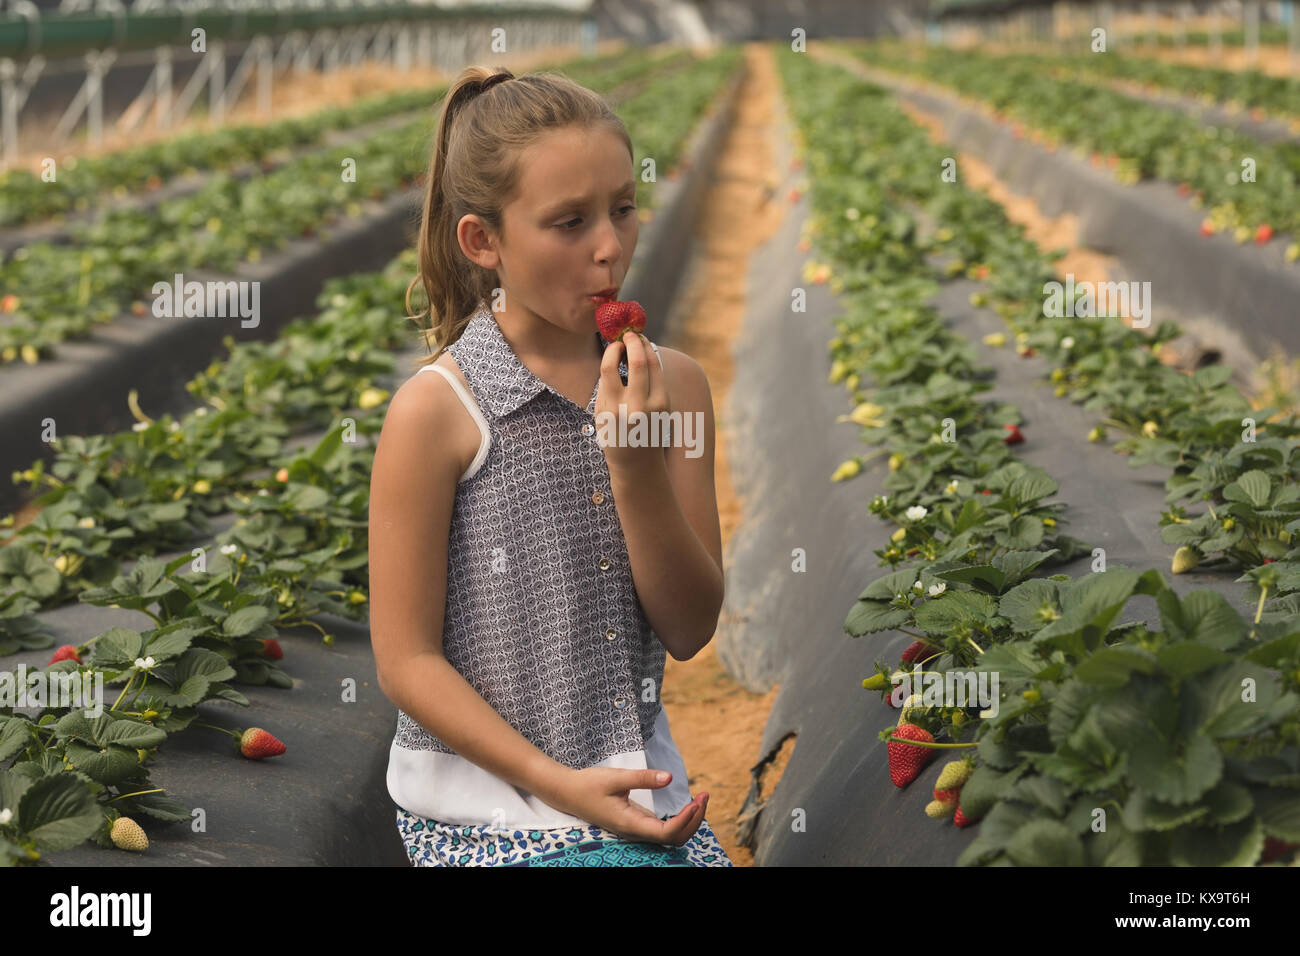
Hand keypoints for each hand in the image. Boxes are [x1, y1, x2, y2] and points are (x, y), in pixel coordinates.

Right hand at [552, 766, 707, 845]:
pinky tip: (688, 804)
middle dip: (694, 820)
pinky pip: (665, 828)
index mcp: (630, 824)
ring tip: (701, 798)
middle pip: (675, 838)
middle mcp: (636, 832)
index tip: (696, 800)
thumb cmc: (588, 785)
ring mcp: (637, 829)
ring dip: (690, 820)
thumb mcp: (615, 777)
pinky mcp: (638, 822)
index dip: (686, 820)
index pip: (667, 832)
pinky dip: (681, 818)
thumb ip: (643, 778)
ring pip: (672, 835)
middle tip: (705, 795)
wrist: (567, 793)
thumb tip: (669, 778)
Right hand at [595, 331, 669, 474]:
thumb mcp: (601, 413)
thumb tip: (617, 351)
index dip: (612, 350)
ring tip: (639, 339)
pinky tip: (646, 356)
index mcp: (612, 409)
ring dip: (646, 347)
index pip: (609, 368)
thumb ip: (608, 385)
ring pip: (654, 365)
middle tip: (629, 333)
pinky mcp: (666, 405)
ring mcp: (655, 406)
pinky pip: (659, 375)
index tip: (614, 344)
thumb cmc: (614, 434)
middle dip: (634, 342)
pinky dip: (652, 361)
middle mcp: (635, 407)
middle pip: (638, 362)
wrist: (637, 462)